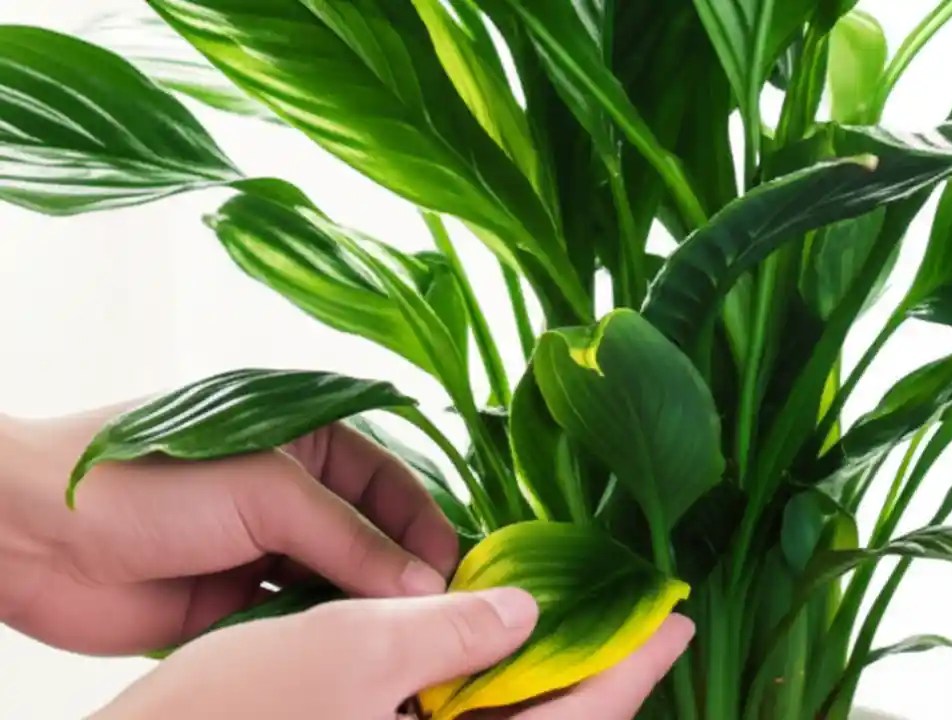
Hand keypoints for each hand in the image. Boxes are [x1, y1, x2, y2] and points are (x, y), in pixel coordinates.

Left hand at [0, 406, 456, 653]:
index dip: (428, 528)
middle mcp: (294, 494)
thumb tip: (425, 586)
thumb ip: (350, 538)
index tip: (459, 576)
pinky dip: (326, 638)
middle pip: (374, 539)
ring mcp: (266, 551)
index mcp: (308, 441)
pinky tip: (352, 657)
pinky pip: (300, 622)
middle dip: (407, 576)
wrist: (30, 534)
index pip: (393, 485)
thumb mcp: (265, 491)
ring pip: (341, 585)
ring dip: (370, 612)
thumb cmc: (145, 479)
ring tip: (408, 645)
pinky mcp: (238, 605)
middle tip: (445, 620)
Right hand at [92, 589, 694, 719]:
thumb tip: (525, 614)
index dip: (630, 669)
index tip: (674, 620)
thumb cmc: (227, 719)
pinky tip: (494, 644)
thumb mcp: (347, 652)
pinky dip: (488, 689)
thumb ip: (447, 632)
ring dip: (546, 678)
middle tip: (641, 617)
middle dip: (601, 674)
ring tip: (580, 619)